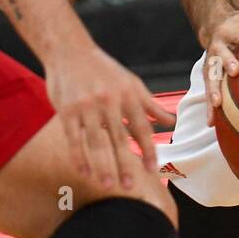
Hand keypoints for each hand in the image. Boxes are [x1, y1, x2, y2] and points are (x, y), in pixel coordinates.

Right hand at [45, 43, 175, 189]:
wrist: (70, 51)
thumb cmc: (104, 69)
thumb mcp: (131, 83)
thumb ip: (150, 105)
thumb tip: (171, 122)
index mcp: (127, 94)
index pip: (141, 127)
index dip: (147, 150)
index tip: (152, 169)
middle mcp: (108, 101)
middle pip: (118, 138)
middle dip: (124, 164)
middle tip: (129, 186)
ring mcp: (87, 107)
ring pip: (95, 141)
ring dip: (102, 165)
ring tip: (108, 184)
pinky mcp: (67, 111)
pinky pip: (73, 138)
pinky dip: (79, 157)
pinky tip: (84, 172)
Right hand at [201, 3, 238, 125]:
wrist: (219, 22)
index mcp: (235, 29)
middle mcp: (221, 44)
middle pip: (222, 52)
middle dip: (228, 61)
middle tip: (236, 70)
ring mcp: (213, 60)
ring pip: (211, 74)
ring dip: (214, 87)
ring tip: (218, 103)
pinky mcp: (210, 74)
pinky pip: (209, 90)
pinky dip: (209, 106)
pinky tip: (212, 122)